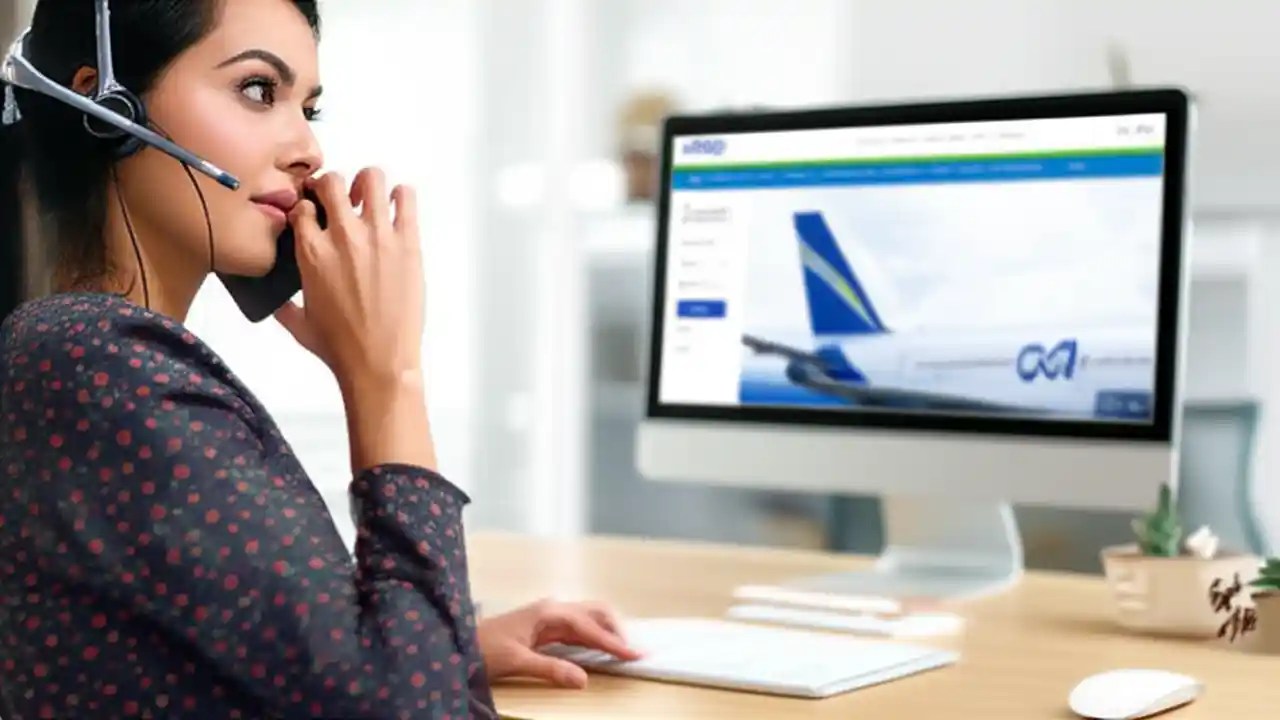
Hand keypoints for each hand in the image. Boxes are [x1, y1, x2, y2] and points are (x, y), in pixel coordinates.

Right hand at [274, 168, 423, 387]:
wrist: (378, 363)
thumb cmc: (341, 347)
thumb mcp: (299, 324)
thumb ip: (284, 305)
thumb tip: (276, 300)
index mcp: (310, 252)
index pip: (301, 206)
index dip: (307, 206)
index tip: (314, 214)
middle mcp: (342, 237)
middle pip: (332, 182)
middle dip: (333, 187)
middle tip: (342, 203)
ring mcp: (377, 236)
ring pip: (372, 178)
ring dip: (368, 185)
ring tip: (370, 203)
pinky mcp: (408, 243)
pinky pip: (406, 198)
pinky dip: (402, 196)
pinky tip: (398, 210)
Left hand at [478, 599, 642, 688]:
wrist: (458, 642)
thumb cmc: (483, 649)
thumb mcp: (516, 662)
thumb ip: (550, 668)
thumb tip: (582, 679)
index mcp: (548, 612)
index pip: (589, 626)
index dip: (614, 642)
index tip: (634, 654)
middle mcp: (552, 608)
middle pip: (595, 612)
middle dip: (617, 630)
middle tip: (635, 652)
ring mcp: (549, 615)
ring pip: (589, 618)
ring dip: (608, 632)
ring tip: (625, 650)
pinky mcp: (546, 626)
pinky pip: (578, 628)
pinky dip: (595, 637)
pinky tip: (602, 648)